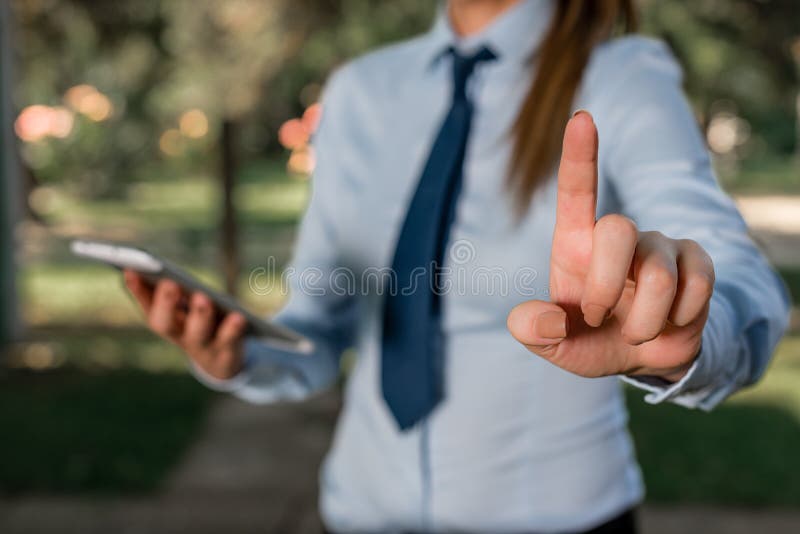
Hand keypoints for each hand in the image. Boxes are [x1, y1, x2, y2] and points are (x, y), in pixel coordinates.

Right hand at [124, 270, 247, 379]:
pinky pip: (230, 341)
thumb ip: (173, 289)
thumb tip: (157, 263)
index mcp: (165, 321)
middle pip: (166, 324)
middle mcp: (179, 336)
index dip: (136, 290)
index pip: (146, 305)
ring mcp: (202, 347)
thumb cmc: (199, 323)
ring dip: (199, 316)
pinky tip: (238, 316)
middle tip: (169, 284)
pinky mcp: (227, 352)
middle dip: (165, 303)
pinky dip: (233, 329)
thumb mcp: (187, 307)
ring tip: (203, 298)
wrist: (221, 362)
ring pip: (198, 334)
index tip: (130, 269)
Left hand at [506, 111, 713, 381]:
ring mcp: (660, 245)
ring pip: (658, 274)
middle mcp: (618, 235)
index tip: (582, 117)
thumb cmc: (592, 340)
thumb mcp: (556, 345)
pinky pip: (697, 284)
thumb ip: (535, 333)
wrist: (644, 358)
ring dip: (643, 321)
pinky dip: (678, 319)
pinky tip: (670, 322)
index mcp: (576, 245)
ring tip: (636, 333)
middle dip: (605, 285)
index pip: (577, 192)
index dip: (579, 155)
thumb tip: (538, 320)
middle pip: (618, 227)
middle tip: (598, 317)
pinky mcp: (697, 261)